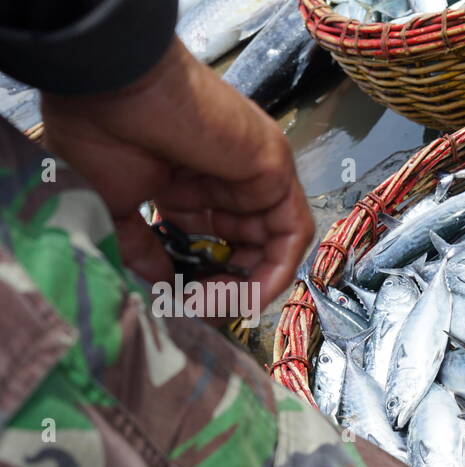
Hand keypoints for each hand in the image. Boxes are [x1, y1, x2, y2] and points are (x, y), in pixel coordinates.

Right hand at [40, 38, 313, 305]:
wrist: (111, 84)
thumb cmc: (100, 130)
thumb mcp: (112, 204)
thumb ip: (143, 248)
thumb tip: (163, 285)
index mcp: (188, 179)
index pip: (211, 238)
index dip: (201, 275)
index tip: (182, 301)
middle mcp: (226, 176)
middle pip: (246, 244)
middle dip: (229, 284)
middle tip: (203, 309)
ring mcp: (254, 172)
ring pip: (272, 242)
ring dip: (251, 284)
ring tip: (218, 306)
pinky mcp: (274, 170)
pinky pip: (291, 232)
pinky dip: (276, 270)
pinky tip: (247, 294)